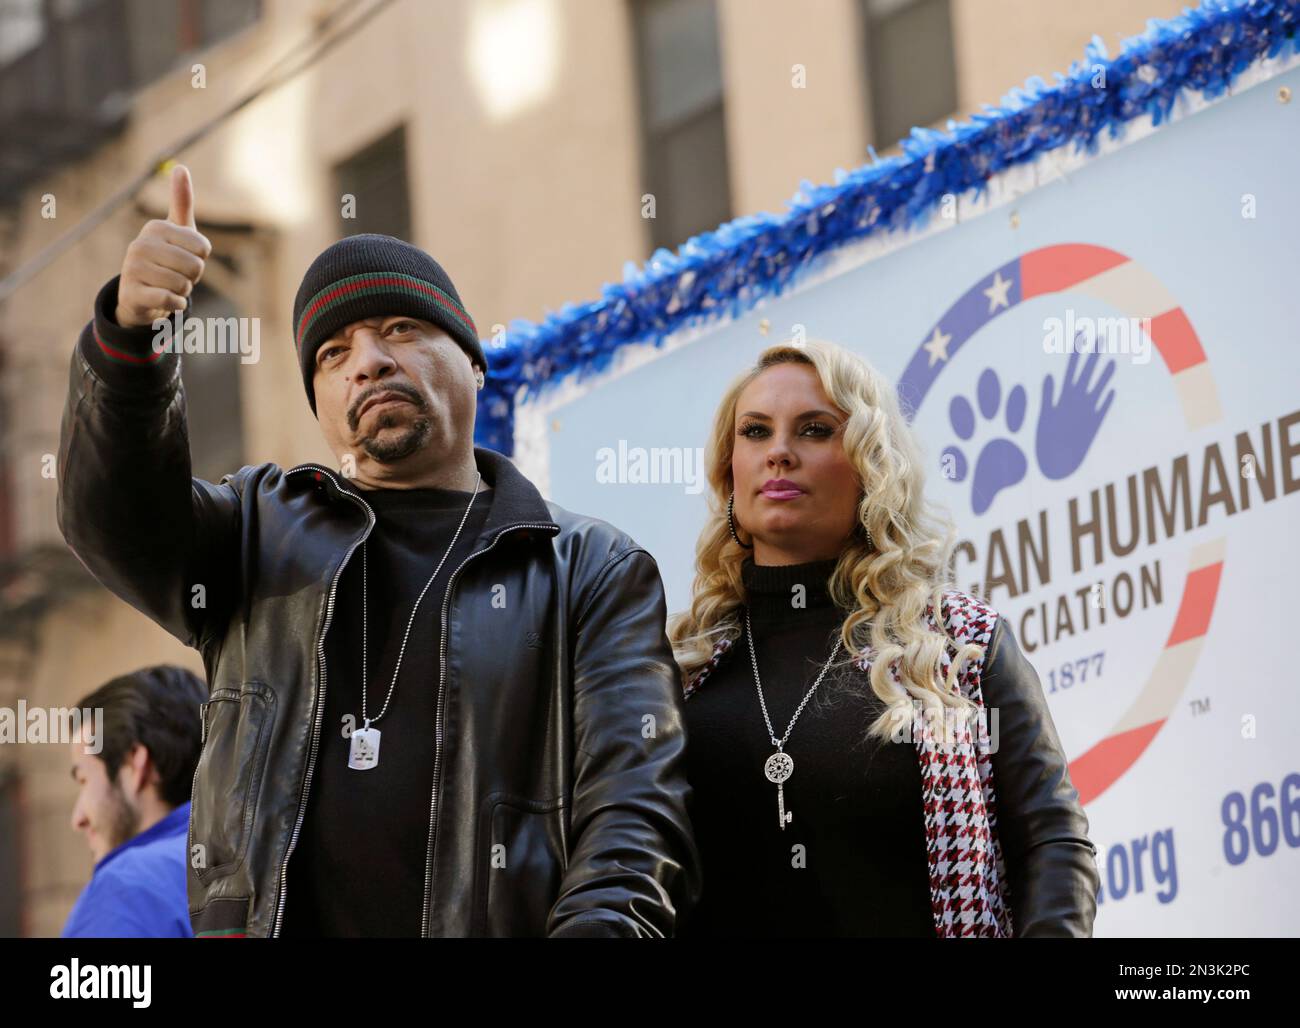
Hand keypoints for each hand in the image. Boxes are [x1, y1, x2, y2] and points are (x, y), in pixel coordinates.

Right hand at [114, 164, 211, 327]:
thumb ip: (181, 201)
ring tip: (168, 286)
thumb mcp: (176, 230)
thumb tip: (180, 167)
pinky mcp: (132, 293)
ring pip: (183, 285)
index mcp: (156, 228)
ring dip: (183, 291)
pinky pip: (171, 300)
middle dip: (193, 277)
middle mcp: (140, 245)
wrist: (139, 294)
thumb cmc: (165, 258)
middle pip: (195, 267)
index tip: (185, 257)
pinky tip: (166, 299)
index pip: (203, 248)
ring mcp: (133, 269)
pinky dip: (176, 304)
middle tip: (177, 275)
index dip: (201, 259)